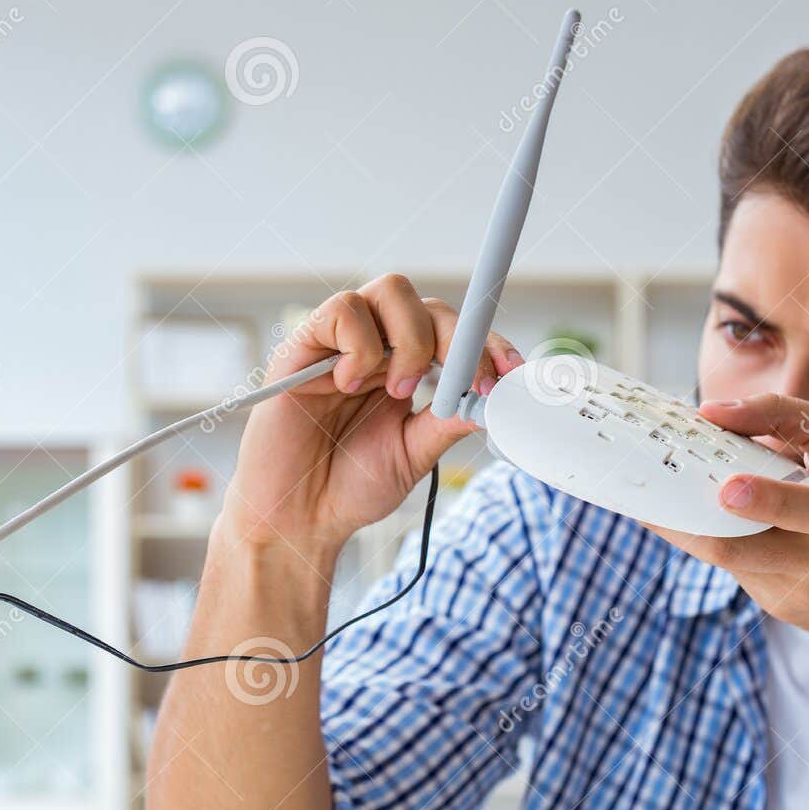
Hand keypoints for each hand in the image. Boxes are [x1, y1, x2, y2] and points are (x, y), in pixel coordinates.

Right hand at [220, 273, 522, 554]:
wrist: (297, 518)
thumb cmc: (348, 487)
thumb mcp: (414, 454)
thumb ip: (448, 421)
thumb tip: (492, 397)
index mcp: (407, 370)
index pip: (454, 333)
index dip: (487, 342)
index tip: (511, 371)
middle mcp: (378, 348)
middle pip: (429, 303)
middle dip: (458, 340)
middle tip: (464, 384)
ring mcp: (342, 343)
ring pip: (391, 291)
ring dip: (410, 339)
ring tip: (398, 391)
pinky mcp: (304, 346)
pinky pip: (342, 310)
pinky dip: (358, 345)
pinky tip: (349, 384)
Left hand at [642, 393, 808, 644]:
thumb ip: (781, 415)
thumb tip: (708, 413)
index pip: (804, 509)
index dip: (763, 500)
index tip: (725, 488)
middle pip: (736, 548)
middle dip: (680, 524)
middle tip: (638, 496)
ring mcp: (801, 593)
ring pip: (727, 559)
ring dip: (693, 529)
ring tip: (671, 498)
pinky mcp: (784, 610)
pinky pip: (739, 571)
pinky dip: (727, 544)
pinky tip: (734, 527)